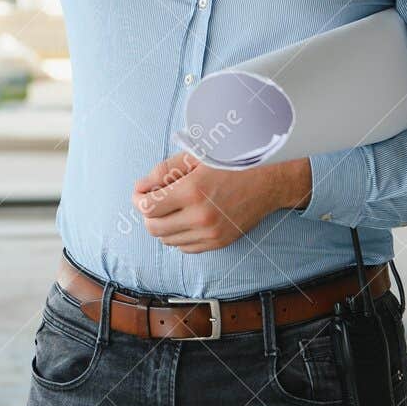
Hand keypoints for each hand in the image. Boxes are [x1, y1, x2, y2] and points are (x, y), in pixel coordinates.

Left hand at [131, 153, 312, 253]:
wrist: (268, 181)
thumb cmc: (231, 162)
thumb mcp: (195, 157)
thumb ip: (163, 172)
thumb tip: (139, 189)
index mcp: (193, 191)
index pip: (148, 207)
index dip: (138, 200)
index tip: (141, 193)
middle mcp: (201, 216)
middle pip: (153, 227)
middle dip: (147, 214)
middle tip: (153, 200)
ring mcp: (211, 233)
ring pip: (167, 240)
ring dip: (162, 225)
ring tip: (170, 208)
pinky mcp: (219, 243)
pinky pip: (185, 248)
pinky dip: (178, 236)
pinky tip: (184, 220)